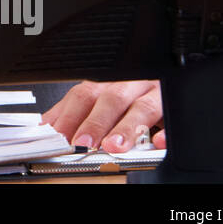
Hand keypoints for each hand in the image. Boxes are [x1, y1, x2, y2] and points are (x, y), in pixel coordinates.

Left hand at [41, 80, 166, 152]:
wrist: (168, 77)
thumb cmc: (129, 95)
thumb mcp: (100, 99)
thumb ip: (75, 112)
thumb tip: (46, 128)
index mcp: (105, 83)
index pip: (81, 96)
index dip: (68, 116)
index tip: (56, 138)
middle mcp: (128, 85)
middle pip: (110, 98)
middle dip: (94, 122)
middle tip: (82, 144)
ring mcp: (154, 93)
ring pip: (141, 106)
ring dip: (126, 127)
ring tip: (113, 146)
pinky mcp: (176, 104)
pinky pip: (173, 116)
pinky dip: (166, 131)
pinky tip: (158, 143)